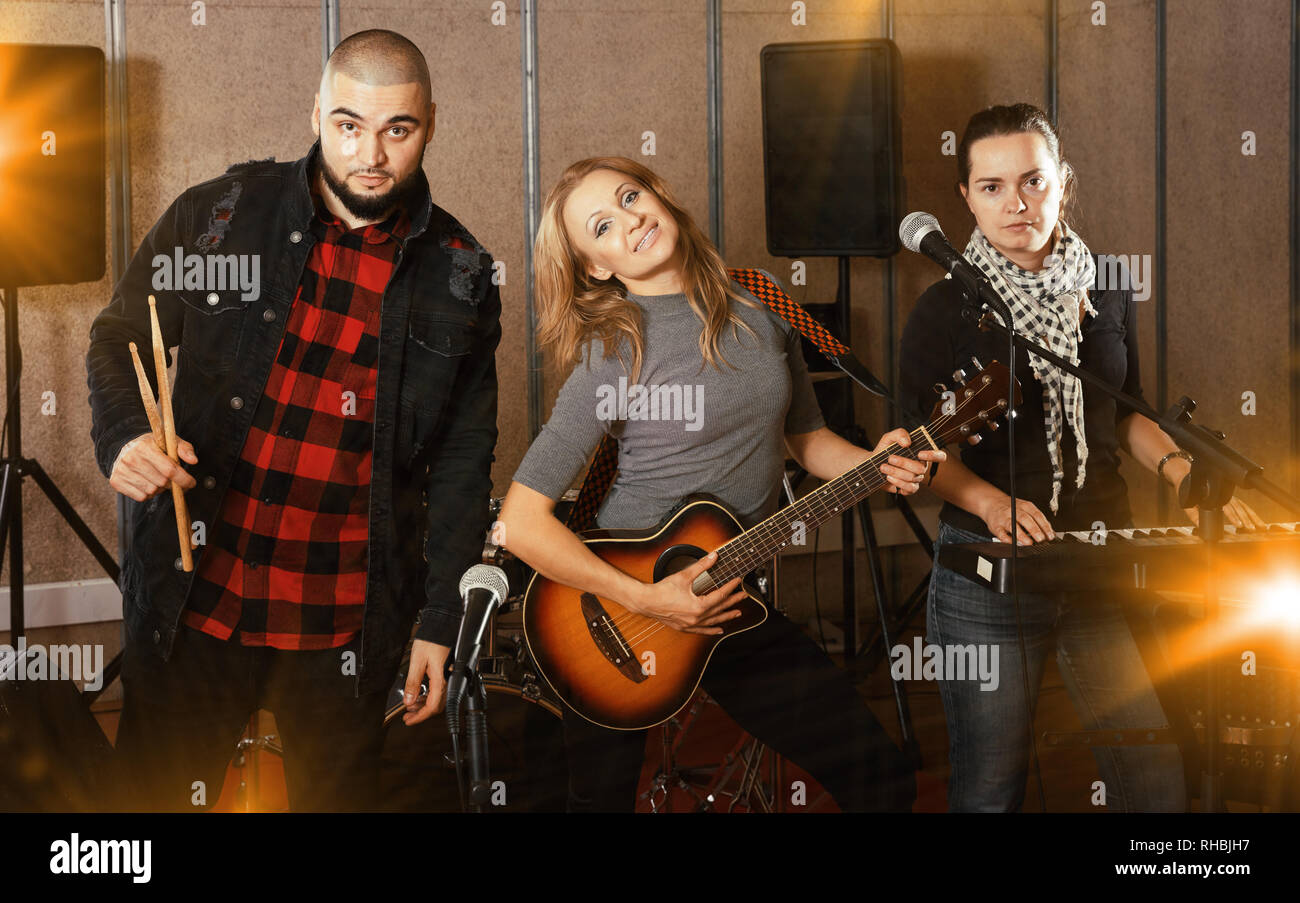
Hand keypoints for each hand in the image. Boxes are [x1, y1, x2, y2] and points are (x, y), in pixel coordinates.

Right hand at [109, 432, 197, 501]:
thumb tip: (194, 461)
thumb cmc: (152, 446)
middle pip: (162, 482)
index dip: (184, 479)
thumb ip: (184, 449)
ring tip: (157, 478)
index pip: (169, 469)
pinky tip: (147, 483)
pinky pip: (141, 497)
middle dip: (172, 484)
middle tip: (174, 480)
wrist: (124, 448)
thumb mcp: (169, 442)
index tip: (191, 483)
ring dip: (160, 489)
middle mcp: (131, 459)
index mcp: (144, 447)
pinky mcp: (116, 482)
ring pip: (152, 491)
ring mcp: (122, 471)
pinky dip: (148, 494)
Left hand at [402, 639, 449, 725]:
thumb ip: (413, 682)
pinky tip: (420, 694)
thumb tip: (408, 700)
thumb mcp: (417, 661)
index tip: (409, 721)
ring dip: (424, 705)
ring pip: (438, 699)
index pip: (432, 706)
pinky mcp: (447, 673)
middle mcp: (448, 680)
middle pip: (437, 706)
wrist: (442, 626)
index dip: (420, 717)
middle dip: (421, 713)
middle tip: (408, 716)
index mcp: (441, 680)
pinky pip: (439, 690)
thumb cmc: (432, 639)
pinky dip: (429, 696)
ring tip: (411, 706)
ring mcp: (448, 677)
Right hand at [629, 550, 747, 634]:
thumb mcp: (684, 576)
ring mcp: (691, 624)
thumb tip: (713, 557)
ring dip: (726, 616)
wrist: (647, 602)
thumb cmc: (662, 590)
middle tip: (744, 595)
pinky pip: (702, 630)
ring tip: (738, 613)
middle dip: (733, 601)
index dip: (731, 587)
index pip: (720, 596)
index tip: (738, 581)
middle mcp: (697, 618)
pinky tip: (719, 630)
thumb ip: (701, 566)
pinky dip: (712, 630)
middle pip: (720, 609)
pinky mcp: (685, 627)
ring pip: (714, 621)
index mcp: (699, 606)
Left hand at [872, 427, 946, 495]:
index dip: (933, 456)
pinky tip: (889, 478)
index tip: (920, 453)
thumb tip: (907, 442)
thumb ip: (899, 434)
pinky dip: (898, 483)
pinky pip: (910, 489)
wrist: (874, 464)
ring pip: (913, 478)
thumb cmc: (885, 450)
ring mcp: (917, 478)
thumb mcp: (889, 438)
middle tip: (890, 458)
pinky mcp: (910, 488)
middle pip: (921, 468)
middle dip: (904, 463)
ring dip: (896, 472)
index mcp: (922, 453)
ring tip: (883, 467)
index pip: (939, 456)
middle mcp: (922, 466)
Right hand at [979, 494, 1054, 544]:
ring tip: (1029, 543)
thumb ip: (1036, 519)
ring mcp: (1004, 518)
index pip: (1037, 515)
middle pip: (1025, 519)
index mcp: (1024, 506)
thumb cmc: (1012, 508)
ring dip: (1021, 535)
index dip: (1044, 526)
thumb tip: (1048, 533)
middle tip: (1041, 539)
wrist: (992, 503)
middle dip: (1034, 530)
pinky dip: (1008, 540)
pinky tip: (1014, 544)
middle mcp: (1014, 510)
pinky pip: (1001, 534)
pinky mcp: (995, 526)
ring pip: (1012, 526)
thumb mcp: (1025, 509)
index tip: (1050, 535)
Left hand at [1183, 496, 1266, 530]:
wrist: (1188, 478)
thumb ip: (1193, 515)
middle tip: (1252, 529)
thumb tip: (1199, 526)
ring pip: (1244, 507)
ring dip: (1253, 517)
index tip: (1239, 525)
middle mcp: (1224, 497)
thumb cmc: (1188, 492)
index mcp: (1214, 497)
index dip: (1233, 517)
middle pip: (1238, 508)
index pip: (1226, 508)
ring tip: (1260, 527)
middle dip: (1246, 519)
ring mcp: (1229, 498)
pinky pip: (1244, 506)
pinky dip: (1251, 514)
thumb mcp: (1187, 503)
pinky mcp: (1232, 499)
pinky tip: (1258, 521)